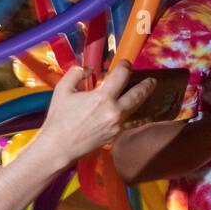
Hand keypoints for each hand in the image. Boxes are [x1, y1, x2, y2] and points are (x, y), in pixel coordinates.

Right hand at [39, 61, 156, 161]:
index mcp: (102, 97)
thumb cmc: (59, 117)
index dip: (125, 66)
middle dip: (146, 85)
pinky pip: (132, 124)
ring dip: (145, 99)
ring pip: (137, 109)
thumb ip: (76, 73)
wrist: (59, 146)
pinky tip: (146, 116)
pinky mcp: (116, 135)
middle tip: (151, 80)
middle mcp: (114, 110)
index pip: (121, 75)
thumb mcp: (62, 89)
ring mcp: (117, 124)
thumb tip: (89, 69)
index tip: (125, 63)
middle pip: (138, 94)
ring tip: (150, 94)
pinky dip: (140, 118)